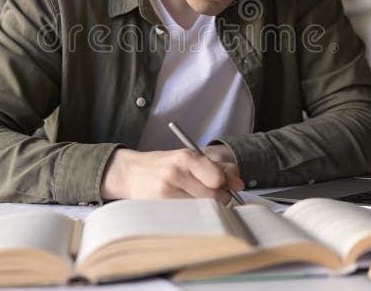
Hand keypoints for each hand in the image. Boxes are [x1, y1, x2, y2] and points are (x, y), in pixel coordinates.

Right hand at [100, 148, 243, 202]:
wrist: (131, 172)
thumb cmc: (164, 165)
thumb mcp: (189, 159)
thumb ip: (218, 168)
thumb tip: (239, 184)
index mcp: (186, 157)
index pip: (217, 177)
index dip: (225, 185)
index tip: (222, 186)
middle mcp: (176, 172)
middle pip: (212, 195)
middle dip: (218, 198)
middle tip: (212, 196)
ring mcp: (166, 190)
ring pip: (201, 206)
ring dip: (205, 207)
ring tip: (195, 199)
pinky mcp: (160, 204)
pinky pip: (188, 214)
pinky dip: (192, 212)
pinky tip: (184, 205)